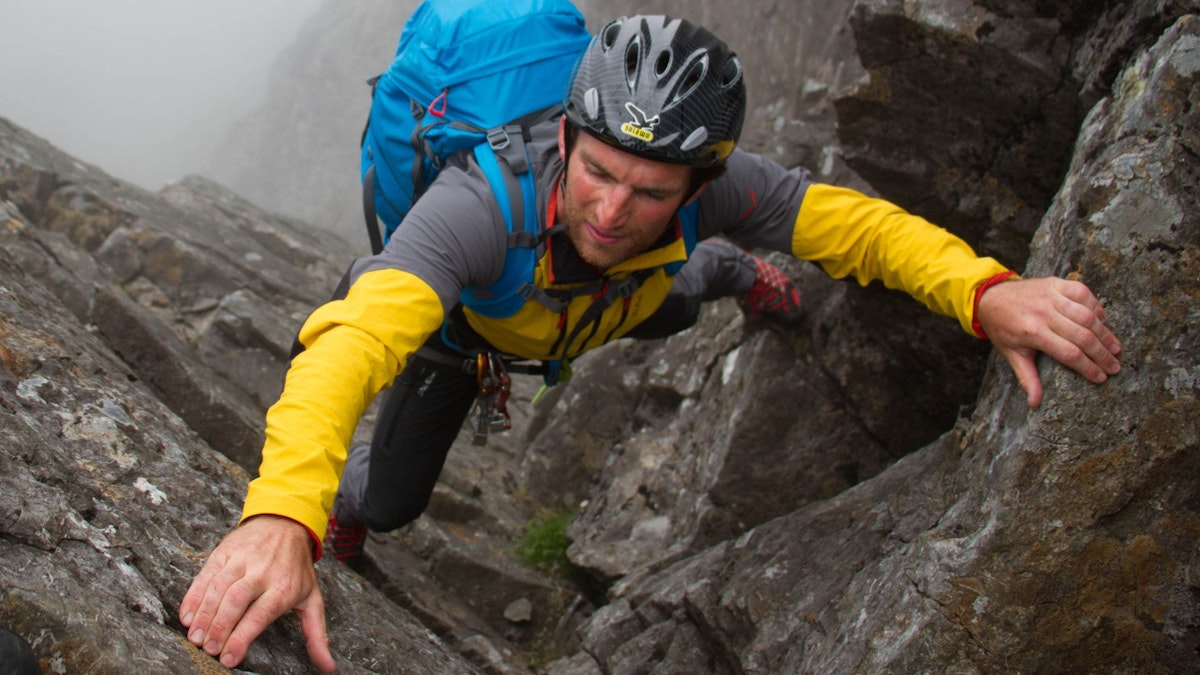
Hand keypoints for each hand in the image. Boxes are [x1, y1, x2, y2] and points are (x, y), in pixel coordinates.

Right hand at [179, 515, 335, 671]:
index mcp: (283, 587)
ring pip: (218, 588)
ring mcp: (241, 559)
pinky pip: (205, 575)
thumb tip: (328, 667)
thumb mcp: (312, 598)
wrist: (285, 523)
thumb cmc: (296, 568)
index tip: (229, 658)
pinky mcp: (224, 552)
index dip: (242, 637)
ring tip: (195, 638)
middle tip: (207, 649)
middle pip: (235, 601)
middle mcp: (262, 572)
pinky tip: (187, 616)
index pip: (260, 615)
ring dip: (203, 615)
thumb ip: (317, 634)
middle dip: (219, 628)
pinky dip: (193, 597)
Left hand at [975, 277, 1121, 407]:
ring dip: (1104, 332)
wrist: (991, 297)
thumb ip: (1026, 378)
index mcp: (1032, 332)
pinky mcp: (1055, 283)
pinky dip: (1096, 306)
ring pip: (1087, 315)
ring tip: (1115, 348)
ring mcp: (1050, 295)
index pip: (1069, 353)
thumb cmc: (1003, 328)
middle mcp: (1043, 313)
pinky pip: (1083, 293)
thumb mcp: (1011, 354)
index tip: (1101, 378)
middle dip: (1102, 354)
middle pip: (1082, 335)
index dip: (1088, 367)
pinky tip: (1102, 321)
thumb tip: (1034, 403)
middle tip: (1115, 366)